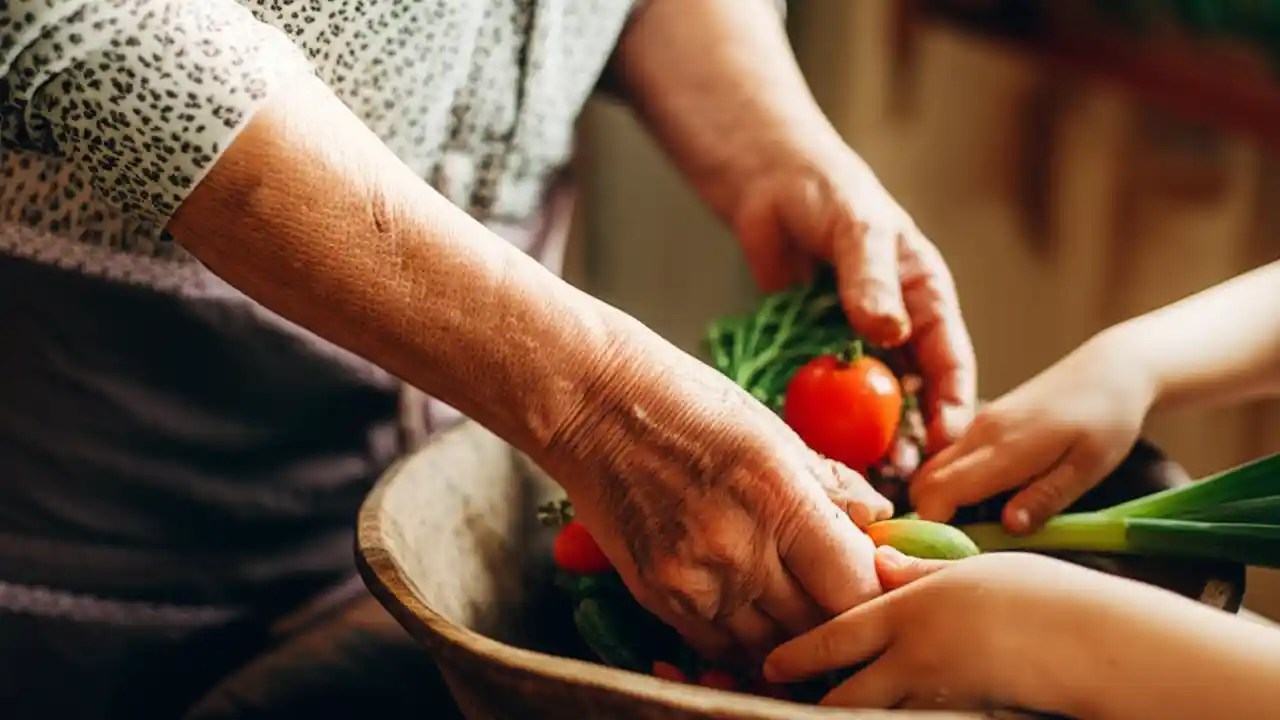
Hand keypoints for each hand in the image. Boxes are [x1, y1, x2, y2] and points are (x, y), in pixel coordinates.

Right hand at [545, 331, 891, 660]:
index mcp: (780, 498)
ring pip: (769, 647)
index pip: (857, 588)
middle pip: (817, 626)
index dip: (872, 590)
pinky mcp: (657, 595)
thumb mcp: (771, 430)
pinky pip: (717, 646)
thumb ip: (830, 483)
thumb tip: (877, 518)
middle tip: (835, 596)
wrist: (590, 402)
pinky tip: (745, 609)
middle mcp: (738, 549)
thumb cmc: (686, 402)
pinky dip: (739, 637)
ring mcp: (693, 580)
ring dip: (787, 632)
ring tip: (791, 604)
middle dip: (834, 615)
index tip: (872, 579)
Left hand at [730, 150, 975, 451]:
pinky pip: (821, 391)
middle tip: (901, 478)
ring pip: (869, 403)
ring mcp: (855, 343)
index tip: (948, 445)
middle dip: (910, 438)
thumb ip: (872, 280)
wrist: (771, 184)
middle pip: (912, 395)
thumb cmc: (831, 194)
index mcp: (926, 300)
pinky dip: (820, 420)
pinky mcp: (814, 349)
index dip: (953, 406)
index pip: (950, 362)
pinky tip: (813, 448)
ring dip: (867, 439)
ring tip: (861, 475)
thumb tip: (888, 332)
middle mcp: (898, 328)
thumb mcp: (859, 229)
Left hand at [764, 550, 1117, 713]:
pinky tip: (898, 708)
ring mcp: (939, 694)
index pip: (836, 638)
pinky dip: (898, 715)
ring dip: (855, 711)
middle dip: (819, 701)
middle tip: (798, 699)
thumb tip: (878, 561)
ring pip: (875, 714)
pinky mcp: (963, 716)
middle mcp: (914, 657)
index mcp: (910, 611)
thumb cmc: (1040, 595)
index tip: (771, 665)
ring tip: (836, 706)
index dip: (798, 655)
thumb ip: (920, 573)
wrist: (1093, 643)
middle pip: (844, 696)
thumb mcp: (971, 571)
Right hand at [910, 328, 1155, 532]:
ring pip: (934, 470)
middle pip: (925, 483)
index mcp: (1003, 448)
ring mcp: (978, 426)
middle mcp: (979, 435)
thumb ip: (1046, 498)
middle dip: (932, 519)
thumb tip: (1007, 527)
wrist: (1110, 368)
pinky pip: (951, 459)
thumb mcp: (1089, 468)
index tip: (957, 555)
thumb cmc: (1109, 419)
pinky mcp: (984, 423)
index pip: (938, 491)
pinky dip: (954, 485)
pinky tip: (990, 501)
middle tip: (967, 547)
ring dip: (943, 502)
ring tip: (981, 529)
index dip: (934, 528)